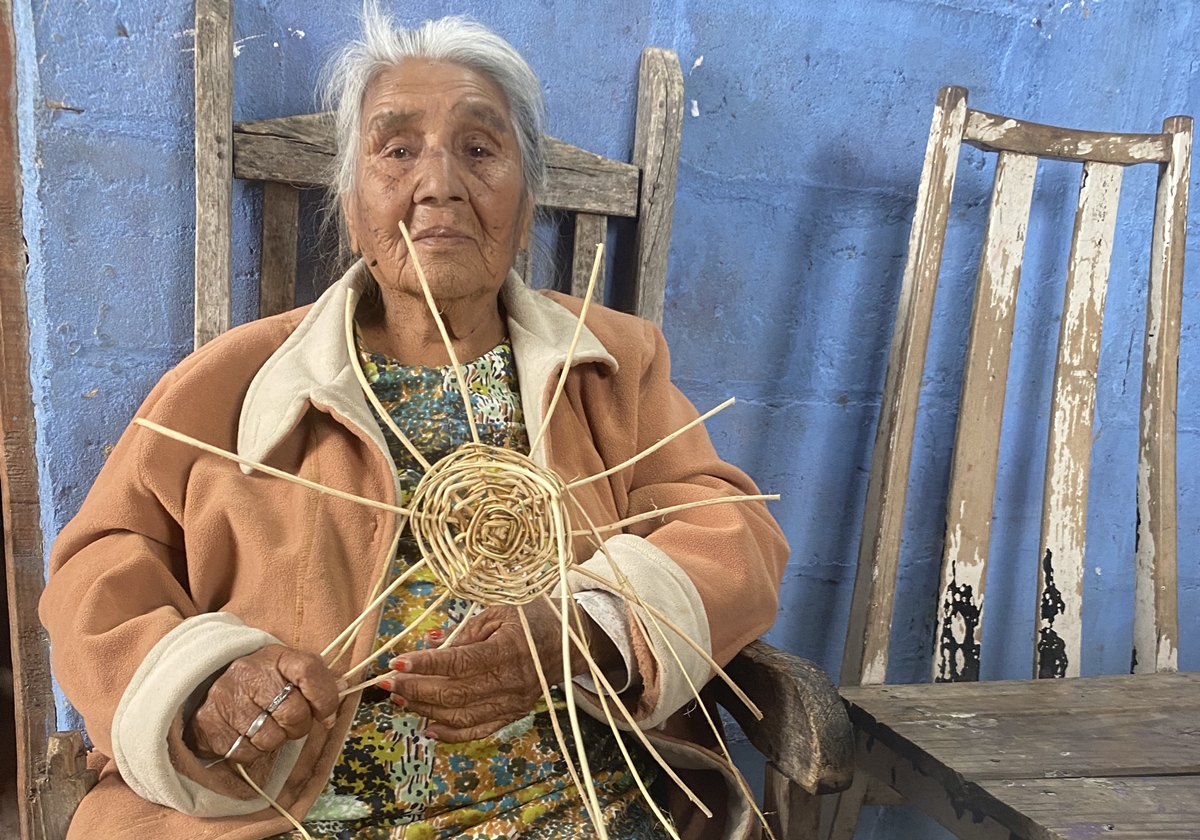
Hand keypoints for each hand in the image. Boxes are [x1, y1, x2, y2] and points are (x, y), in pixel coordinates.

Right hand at [186, 644, 339, 764]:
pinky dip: (253, 751)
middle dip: (299, 726)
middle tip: (291, 722)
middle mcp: (249, 674)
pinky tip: (249, 735)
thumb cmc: (262, 679)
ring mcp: (227, 698)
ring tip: (268, 726)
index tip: (326, 714)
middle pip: (293, 713)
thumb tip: (343, 690)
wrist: (210, 683)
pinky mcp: (210, 723)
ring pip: (271, 738)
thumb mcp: (289, 669)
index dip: (324, 698)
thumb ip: (316, 679)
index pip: (309, 671)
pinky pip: (246, 752)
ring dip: (276, 740)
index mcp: (276, 656)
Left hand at [382, 600, 620, 742]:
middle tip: (387, 682)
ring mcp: (514, 702)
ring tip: (399, 698)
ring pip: (462, 715)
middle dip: (416, 688)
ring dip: (425, 709)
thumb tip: (430, 643)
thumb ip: (465, 630)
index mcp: (511, 648)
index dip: (427, 665)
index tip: (397, 663)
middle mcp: (514, 680)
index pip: (461, 662)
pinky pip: (478, 730)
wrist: (571, 642)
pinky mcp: (514, 714)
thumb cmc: (532, 619)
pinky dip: (451, 733)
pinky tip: (426, 727)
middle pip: (456, 693)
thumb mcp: (500, 611)